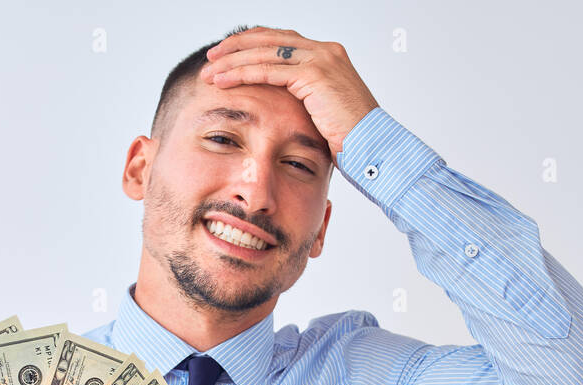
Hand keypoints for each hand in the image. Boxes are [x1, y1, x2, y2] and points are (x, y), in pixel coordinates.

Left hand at [198, 27, 379, 163]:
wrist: (374, 148)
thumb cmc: (351, 141)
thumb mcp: (322, 113)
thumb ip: (303, 100)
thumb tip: (280, 107)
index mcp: (327, 56)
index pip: (282, 40)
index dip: (252, 45)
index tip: (228, 55)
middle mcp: (325, 51)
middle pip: (270, 38)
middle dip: (236, 47)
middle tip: (211, 57)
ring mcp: (321, 59)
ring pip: (265, 52)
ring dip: (232, 61)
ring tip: (209, 71)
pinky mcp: (315, 74)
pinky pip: (269, 70)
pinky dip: (242, 73)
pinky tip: (223, 80)